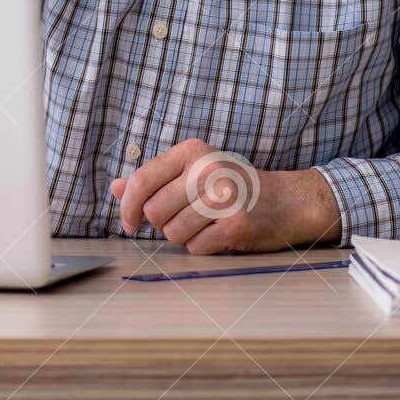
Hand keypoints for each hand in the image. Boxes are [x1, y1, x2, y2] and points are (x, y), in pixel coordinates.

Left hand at [109, 139, 342, 253]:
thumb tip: (114, 187)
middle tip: (182, 219)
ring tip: (204, 224)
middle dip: (161, 224)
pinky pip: (195, 248)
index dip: (127, 207)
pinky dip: (202, 247)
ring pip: (172, 233)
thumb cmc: (232, 186)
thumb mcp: (193, 172)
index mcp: (192, 151)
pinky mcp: (235, 225)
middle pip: (154, 212)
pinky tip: (218, 234)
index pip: (142, 180)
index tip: (128, 223)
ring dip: (183, 236)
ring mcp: (223, 197)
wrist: (284, 201)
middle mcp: (207, 170)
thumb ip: (154, 179)